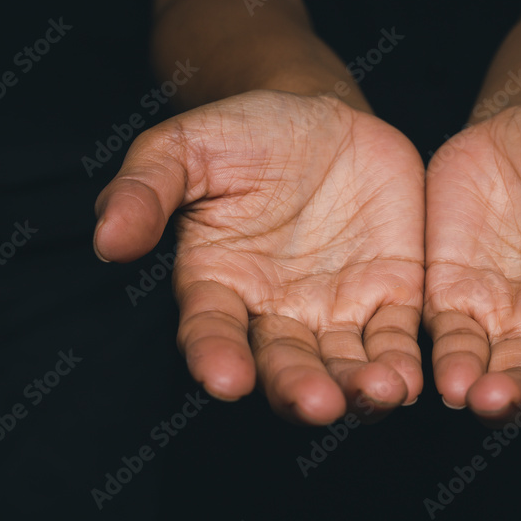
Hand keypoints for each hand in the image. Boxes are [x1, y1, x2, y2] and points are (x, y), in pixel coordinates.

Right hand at [93, 91, 424, 424]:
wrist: (320, 117)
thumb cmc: (243, 134)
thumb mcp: (185, 147)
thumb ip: (146, 189)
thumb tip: (108, 239)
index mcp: (220, 285)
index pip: (212, 331)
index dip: (216, 356)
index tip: (226, 380)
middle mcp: (276, 313)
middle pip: (286, 364)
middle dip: (300, 388)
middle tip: (317, 404)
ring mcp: (335, 310)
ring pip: (346, 364)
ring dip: (361, 387)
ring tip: (379, 393)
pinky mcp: (390, 295)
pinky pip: (396, 337)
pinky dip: (404, 361)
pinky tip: (411, 378)